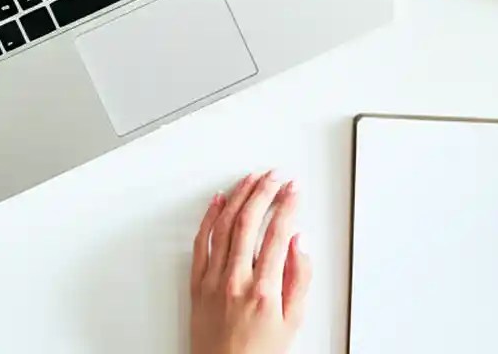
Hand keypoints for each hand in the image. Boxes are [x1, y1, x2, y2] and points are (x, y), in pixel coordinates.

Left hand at [190, 171, 311, 353]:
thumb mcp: (293, 322)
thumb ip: (300, 278)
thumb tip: (300, 244)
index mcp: (264, 290)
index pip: (278, 232)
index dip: (288, 204)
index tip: (295, 189)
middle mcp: (235, 280)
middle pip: (249, 221)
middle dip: (264, 190)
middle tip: (276, 175)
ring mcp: (212, 280)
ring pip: (224, 225)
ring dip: (239, 195)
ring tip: (252, 178)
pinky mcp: (196, 284)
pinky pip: (201, 242)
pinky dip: (209, 217)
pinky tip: (218, 201)